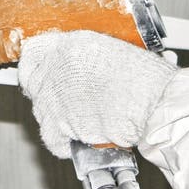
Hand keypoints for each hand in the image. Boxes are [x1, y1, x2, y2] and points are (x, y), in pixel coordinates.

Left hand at [17, 30, 177, 158]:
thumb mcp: (117, 52)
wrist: (156, 106)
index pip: (34, 51)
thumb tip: (85, 68)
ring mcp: (53, 97)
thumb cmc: (149, 81)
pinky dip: (64, 143)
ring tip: (82, 120)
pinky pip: (51, 138)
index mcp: (71, 44)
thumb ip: (91, 57)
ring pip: (41, 111)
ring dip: (57, 118)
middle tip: (63, 100)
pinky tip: (82, 139)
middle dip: (45, 92)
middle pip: (32, 81)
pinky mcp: (57, 125)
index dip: (35, 64)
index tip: (40, 72)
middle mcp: (56, 67)